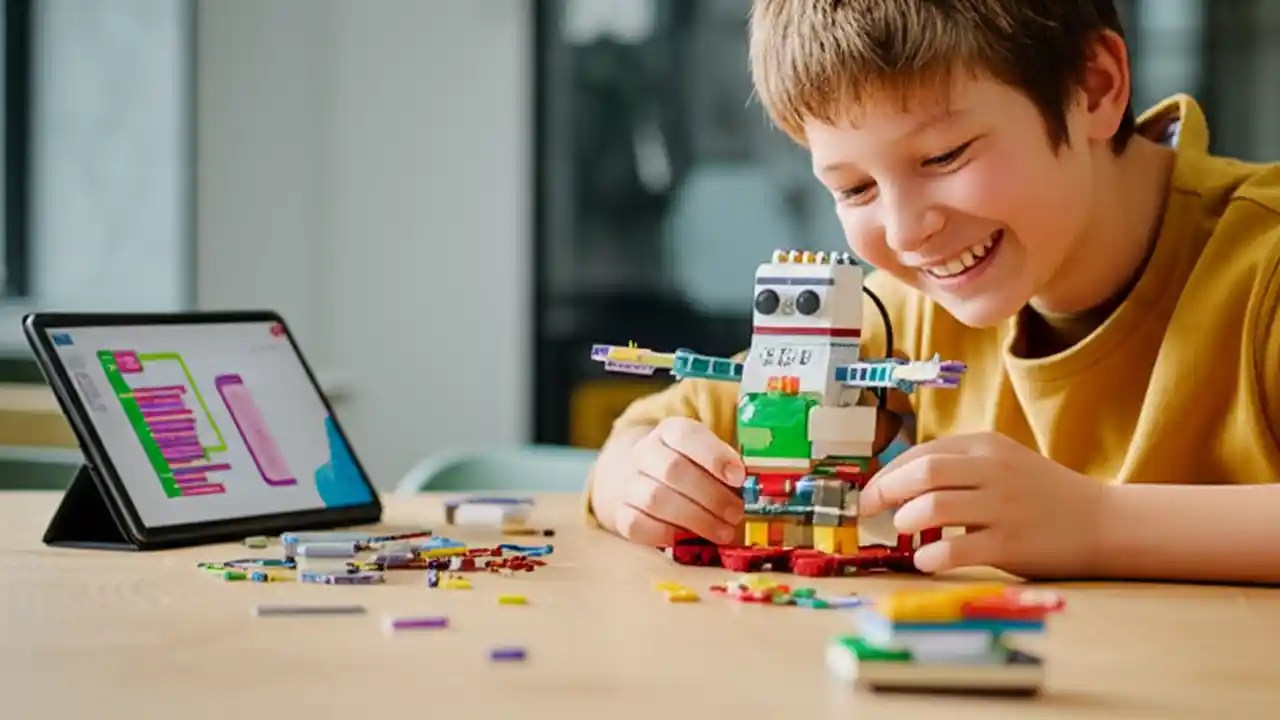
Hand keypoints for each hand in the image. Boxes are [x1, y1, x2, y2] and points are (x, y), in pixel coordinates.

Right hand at [591, 417, 745, 546]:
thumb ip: (728, 465)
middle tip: (737, 513)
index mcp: (668, 431)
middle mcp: (644, 453)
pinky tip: (688, 538)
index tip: (739, 476)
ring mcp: (629, 483)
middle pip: (672, 470)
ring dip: (695, 519)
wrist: (634, 474)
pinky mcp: (620, 512)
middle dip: (711, 495)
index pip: (686, 434)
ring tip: (723, 532)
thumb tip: (756, 485)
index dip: (713, 455)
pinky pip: (636, 525)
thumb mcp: (705, 454)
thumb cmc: (686, 467)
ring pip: (655, 499)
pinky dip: (665, 534)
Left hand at [859, 431, 1106, 578]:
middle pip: (922, 472)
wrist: (1103, 522)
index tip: (868, 494)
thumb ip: (957, 467)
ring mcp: (1003, 507)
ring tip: (904, 533)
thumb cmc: (1041, 495)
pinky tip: (925, 561)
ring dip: (907, 521)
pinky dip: (931, 557)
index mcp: (985, 446)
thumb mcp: (1002, 463)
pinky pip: (957, 549)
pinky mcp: (1011, 543)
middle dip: (885, 492)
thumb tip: (896, 484)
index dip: (886, 473)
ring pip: (934, 507)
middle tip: (869, 511)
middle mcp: (992, 471)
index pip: (921, 453)